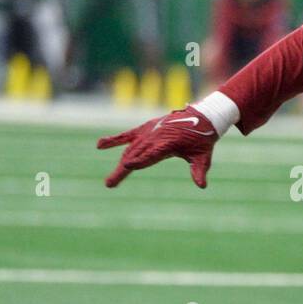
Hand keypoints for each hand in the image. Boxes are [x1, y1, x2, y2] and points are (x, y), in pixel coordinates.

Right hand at [96, 106, 216, 188]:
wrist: (201, 117)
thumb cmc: (203, 140)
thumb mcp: (202, 157)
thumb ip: (199, 171)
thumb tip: (202, 186)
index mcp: (169, 143)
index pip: (151, 154)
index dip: (139, 160)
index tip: (127, 166)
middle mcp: (156, 137)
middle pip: (135, 155)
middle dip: (122, 170)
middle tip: (109, 184)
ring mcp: (148, 132)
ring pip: (130, 150)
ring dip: (120, 165)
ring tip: (109, 182)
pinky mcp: (145, 129)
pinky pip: (127, 135)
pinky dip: (114, 140)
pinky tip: (99, 145)